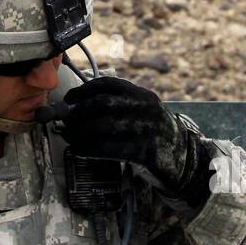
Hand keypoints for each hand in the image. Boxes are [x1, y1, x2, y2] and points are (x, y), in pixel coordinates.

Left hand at [59, 75, 207, 199]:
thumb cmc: (152, 135)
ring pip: (104, 126)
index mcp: (142, 95)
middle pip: (103, 104)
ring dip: (80, 131)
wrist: (183, 159)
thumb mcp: (140, 113)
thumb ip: (116, 107)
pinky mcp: (145, 152)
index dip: (83, 90)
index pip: (108, 84)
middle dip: (77, 112)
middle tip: (62, 120)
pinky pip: (110, 149)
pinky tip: (79, 149)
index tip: (68, 99)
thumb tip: (74, 108)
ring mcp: (147, 130)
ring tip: (67, 135)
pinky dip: (89, 149)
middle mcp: (145, 108)